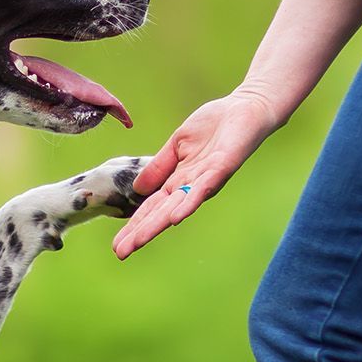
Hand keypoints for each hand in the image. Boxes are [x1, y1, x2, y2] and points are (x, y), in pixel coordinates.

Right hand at [112, 89, 278, 259]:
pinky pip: (202, 189)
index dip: (135, 225)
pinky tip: (175, 219)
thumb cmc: (213, 125)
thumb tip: (138, 190)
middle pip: (161, 214)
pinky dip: (188, 204)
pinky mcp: (220, 168)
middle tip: (121, 253)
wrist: (244, 108)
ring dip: (157, 225)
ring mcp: (206, 180)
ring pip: (177, 207)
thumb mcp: (177, 144)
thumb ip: (159, 166)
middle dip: (141, 233)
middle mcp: (192, 187)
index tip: (117, 245)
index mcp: (180, 181)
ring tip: (139, 242)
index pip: (152, 207)